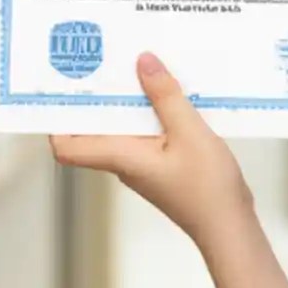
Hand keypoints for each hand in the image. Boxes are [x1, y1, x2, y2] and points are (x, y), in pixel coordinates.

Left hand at [49, 52, 252, 239]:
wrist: (229, 225)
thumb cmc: (207, 189)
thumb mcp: (190, 133)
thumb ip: (166, 97)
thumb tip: (143, 62)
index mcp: (121, 156)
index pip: (68, 147)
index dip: (58, 120)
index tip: (63, 89)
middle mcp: (125, 161)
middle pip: (96, 128)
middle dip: (100, 96)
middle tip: (104, 62)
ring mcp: (143, 164)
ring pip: (125, 128)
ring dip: (130, 101)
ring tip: (141, 68)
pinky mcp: (162, 164)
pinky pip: (147, 133)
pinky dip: (153, 112)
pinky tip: (171, 95)